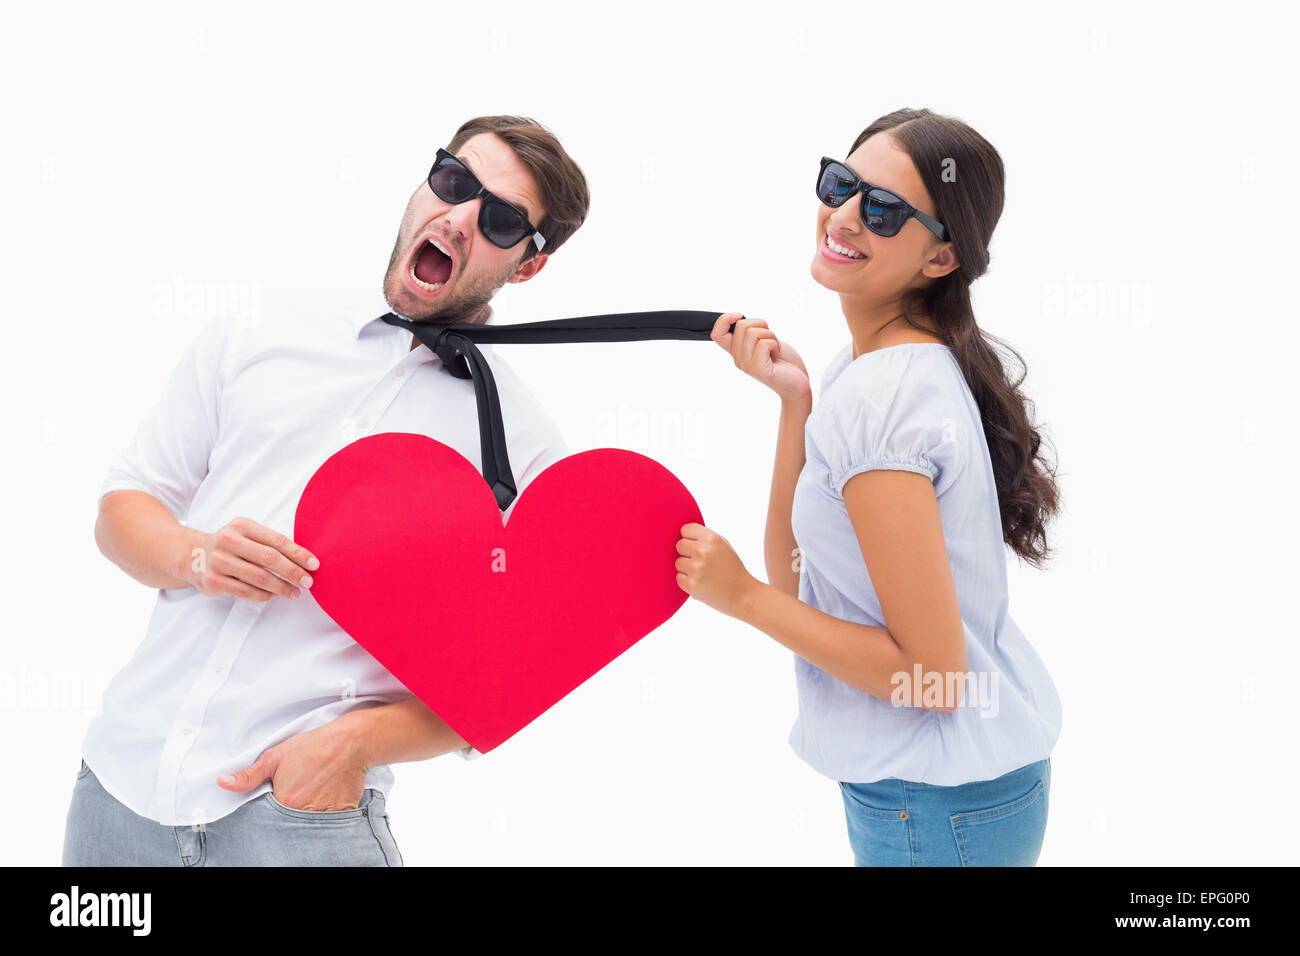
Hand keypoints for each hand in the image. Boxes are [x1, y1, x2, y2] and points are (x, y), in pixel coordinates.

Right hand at [188, 516, 319, 601]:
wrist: (191, 555)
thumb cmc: (229, 545)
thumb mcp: (246, 534)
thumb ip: (269, 543)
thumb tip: (303, 559)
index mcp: (242, 526)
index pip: (276, 540)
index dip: (298, 553)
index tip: (314, 564)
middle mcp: (228, 541)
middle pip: (269, 559)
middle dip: (293, 572)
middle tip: (308, 582)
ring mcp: (218, 561)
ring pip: (259, 578)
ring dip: (281, 587)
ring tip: (294, 593)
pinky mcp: (212, 581)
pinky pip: (245, 591)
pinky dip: (263, 595)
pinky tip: (273, 596)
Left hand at [217, 716, 367, 810]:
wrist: (350, 741)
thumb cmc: (314, 747)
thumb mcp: (275, 757)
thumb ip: (248, 776)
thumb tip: (224, 783)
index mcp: (286, 800)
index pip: (270, 818)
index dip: (274, 807)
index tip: (281, 796)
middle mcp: (305, 811)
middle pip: (290, 821)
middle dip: (292, 810)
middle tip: (301, 790)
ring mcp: (326, 813)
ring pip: (310, 823)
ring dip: (310, 811)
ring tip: (315, 790)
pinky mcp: (343, 812)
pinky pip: (330, 821)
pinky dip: (327, 811)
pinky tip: (327, 793)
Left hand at [675, 522, 760, 618]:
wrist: (743, 594)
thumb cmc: (732, 569)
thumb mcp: (723, 545)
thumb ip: (704, 537)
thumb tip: (682, 533)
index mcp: (712, 538)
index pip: (685, 530)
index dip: (689, 538)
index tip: (696, 546)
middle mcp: (703, 551)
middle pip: (679, 545)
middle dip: (687, 553)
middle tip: (701, 562)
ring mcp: (696, 568)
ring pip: (678, 562)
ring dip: (686, 569)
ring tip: (702, 574)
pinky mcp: (691, 584)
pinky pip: (678, 578)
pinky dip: (687, 582)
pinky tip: (701, 583)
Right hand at [712, 312, 810, 403]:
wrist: (797, 383)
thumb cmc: (783, 362)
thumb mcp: (763, 341)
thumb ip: (751, 332)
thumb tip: (741, 319)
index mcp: (737, 351)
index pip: (716, 334)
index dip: (724, 319)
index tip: (740, 316)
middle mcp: (739, 359)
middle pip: (741, 326)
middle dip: (761, 325)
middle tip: (770, 338)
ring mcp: (748, 365)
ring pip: (752, 332)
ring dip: (770, 334)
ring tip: (775, 347)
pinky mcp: (759, 369)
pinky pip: (764, 343)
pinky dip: (775, 343)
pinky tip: (777, 352)